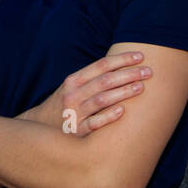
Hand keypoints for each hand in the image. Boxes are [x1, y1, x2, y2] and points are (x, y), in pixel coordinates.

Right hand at [20, 51, 151, 136]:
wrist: (39, 129)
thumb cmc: (63, 106)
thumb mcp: (71, 88)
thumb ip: (91, 78)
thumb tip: (121, 66)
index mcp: (73, 80)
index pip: (102, 65)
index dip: (122, 59)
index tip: (141, 56)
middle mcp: (73, 94)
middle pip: (105, 80)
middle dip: (129, 74)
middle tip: (148, 71)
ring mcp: (74, 113)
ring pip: (101, 99)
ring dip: (123, 92)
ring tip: (141, 87)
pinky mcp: (76, 132)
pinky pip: (94, 123)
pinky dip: (108, 116)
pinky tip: (122, 111)